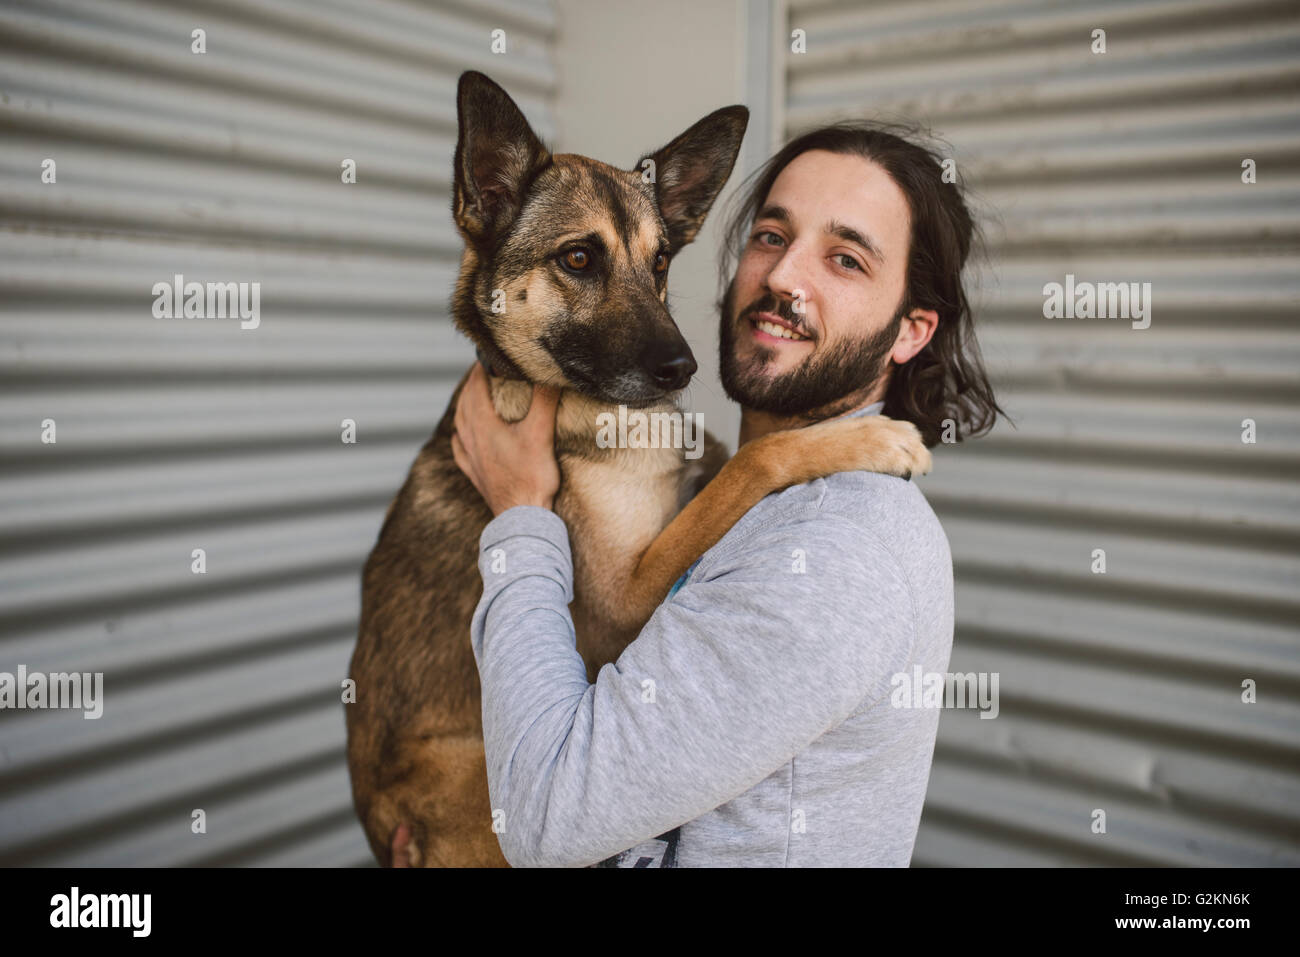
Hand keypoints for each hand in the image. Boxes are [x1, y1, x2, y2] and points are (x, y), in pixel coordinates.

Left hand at [451, 362, 561, 515]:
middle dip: (472, 383)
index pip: (475, 386)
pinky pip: (459, 449)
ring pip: (459, 423)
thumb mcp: (541, 433)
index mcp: (482, 423)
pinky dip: (458, 436)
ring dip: (464, 406)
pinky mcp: (475, 474)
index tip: (489, 353)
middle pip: (465, 402)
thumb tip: (550, 371)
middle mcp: (470, 437)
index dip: (481, 368)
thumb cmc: (531, 477)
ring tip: (471, 396)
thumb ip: (544, 399)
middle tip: (483, 370)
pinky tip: (459, 436)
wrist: (522, 518)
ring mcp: (471, 457)